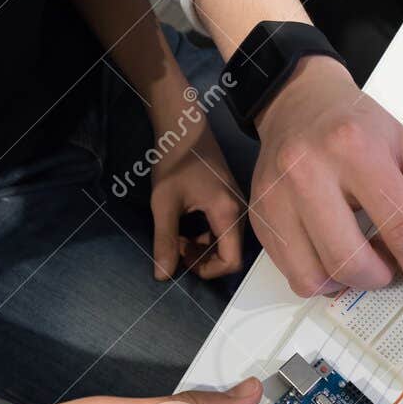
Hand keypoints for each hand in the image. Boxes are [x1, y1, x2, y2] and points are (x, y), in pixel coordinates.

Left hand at [150, 123, 244, 280]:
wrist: (184, 127)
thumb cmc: (174, 161)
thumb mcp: (164, 203)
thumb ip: (164, 241)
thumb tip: (162, 276)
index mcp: (228, 213)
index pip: (231, 261)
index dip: (207, 271)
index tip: (181, 261)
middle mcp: (240, 211)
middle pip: (229, 253)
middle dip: (201, 258)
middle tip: (174, 245)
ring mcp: (237, 204)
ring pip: (225, 241)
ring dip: (200, 247)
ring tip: (175, 235)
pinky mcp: (230, 199)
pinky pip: (223, 228)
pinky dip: (204, 234)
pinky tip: (183, 224)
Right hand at [249, 57, 402, 295]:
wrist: (299, 101)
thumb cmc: (356, 125)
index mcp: (355, 149)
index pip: (399, 226)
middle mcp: (308, 172)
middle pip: (351, 261)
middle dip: (382, 277)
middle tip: (391, 266)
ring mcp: (277, 197)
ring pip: (316, 278)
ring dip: (349, 282)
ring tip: (362, 259)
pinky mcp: (260, 216)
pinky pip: (293, 275)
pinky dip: (321, 278)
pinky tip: (334, 255)